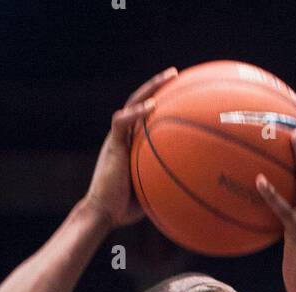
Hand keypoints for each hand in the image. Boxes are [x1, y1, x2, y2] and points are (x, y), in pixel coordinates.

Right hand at [85, 68, 177, 226]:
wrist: (103, 213)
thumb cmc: (125, 209)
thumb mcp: (152, 192)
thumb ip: (166, 182)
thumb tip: (192, 186)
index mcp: (132, 144)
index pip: (146, 117)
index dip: (160, 103)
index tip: (178, 94)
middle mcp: (125, 136)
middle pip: (141, 101)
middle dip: (158, 86)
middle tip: (176, 74)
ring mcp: (118, 138)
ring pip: (133, 103)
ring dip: (151, 88)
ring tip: (171, 76)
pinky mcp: (112, 144)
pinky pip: (123, 122)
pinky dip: (137, 113)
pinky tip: (153, 106)